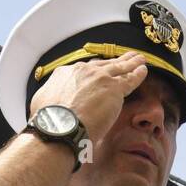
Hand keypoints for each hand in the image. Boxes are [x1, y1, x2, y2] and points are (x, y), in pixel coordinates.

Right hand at [29, 51, 148, 142]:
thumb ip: (49, 100)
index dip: (93, 72)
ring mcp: (100, 78)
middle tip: (124, 58)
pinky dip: (138, 73)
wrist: (61, 127)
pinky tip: (143, 69)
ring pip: (119, 67)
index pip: (84, 71)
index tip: (98, 73)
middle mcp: (83, 71)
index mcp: (65, 74)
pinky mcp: (114, 89)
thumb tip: (47, 107)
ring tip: (139, 59)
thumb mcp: (42, 104)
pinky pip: (130, 78)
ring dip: (130, 63)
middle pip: (103, 64)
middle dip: (115, 61)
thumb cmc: (49, 122)